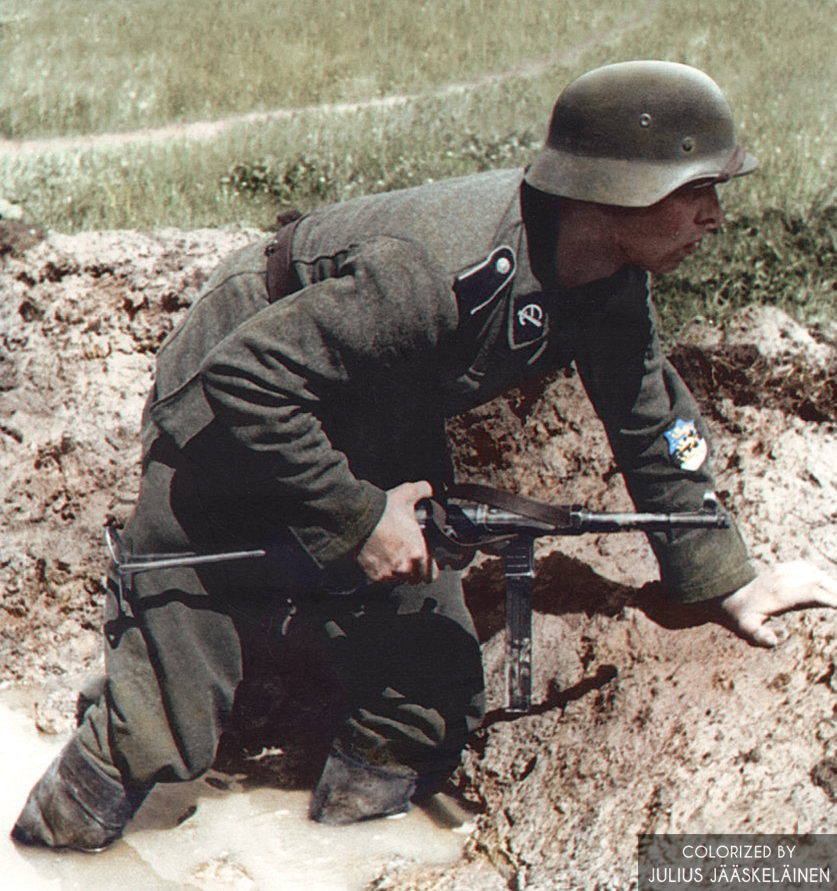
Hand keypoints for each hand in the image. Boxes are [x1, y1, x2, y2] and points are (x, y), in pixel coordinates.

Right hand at [357, 481, 437, 584]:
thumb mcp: (408, 494)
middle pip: (414, 578)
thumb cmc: (383, 509)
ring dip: (397, 572)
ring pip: (398, 579)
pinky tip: (379, 559)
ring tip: (391, 556)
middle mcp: (405, 566)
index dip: (429, 570)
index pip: (431, 575)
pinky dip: (381, 571)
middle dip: (412, 570)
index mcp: (418, 552)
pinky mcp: (374, 574)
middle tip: (406, 557)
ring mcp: (389, 572)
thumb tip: (429, 489)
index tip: (424, 565)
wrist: (357, 517)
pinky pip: (382, 579)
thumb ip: (423, 490)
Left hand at [718, 561, 836, 646]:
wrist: (726, 597)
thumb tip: (774, 640)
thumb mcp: (746, 629)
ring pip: (817, 572)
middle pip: (821, 580)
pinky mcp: (782, 568)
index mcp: (780, 593)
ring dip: (833, 584)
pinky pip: (809, 568)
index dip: (835, 598)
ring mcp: (783, 570)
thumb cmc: (740, 617)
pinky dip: (823, 576)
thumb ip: (759, 636)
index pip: (815, 592)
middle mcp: (784, 578)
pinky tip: (829, 588)